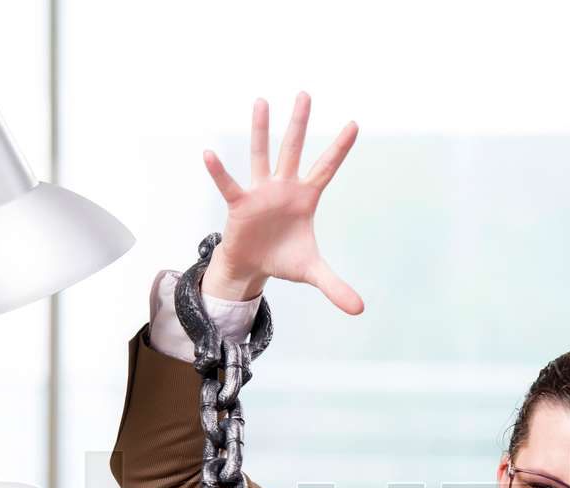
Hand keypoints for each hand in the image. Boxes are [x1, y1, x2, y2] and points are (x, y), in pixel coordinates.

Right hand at [200, 93, 362, 313]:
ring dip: (261, 130)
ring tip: (261, 101)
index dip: (340, 148)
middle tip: (305, 94)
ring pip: (261, 154)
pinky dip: (219, 171)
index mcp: (306, 197)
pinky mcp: (240, 203)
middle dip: (299, 123)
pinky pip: (229, 184)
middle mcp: (284, 187)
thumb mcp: (312, 273)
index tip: (355, 123)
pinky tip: (209, 153)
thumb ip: (336, 287)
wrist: (254, 267)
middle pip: (293, 149)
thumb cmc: (283, 259)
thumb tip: (360, 310)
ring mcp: (261, 191)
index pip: (327, 167)